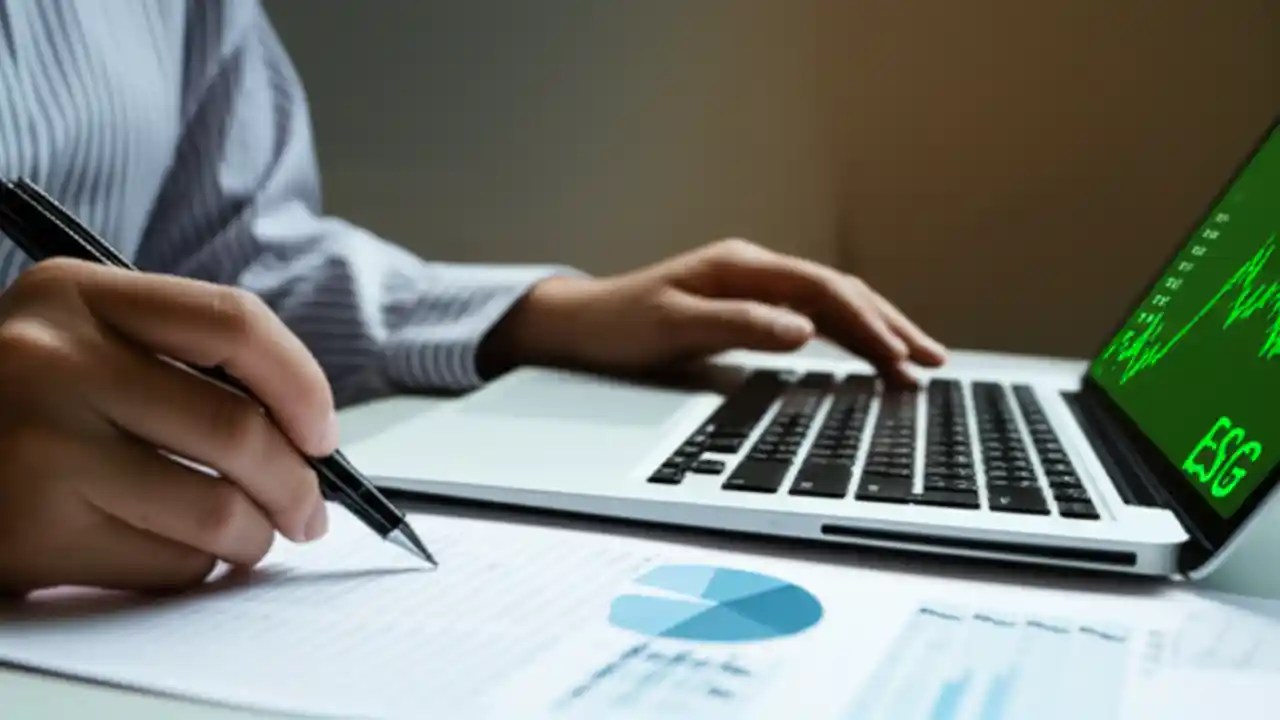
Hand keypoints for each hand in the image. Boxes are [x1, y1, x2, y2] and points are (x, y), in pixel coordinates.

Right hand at [0, 259, 336, 595]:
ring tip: (257, 535)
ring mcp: (36, 448)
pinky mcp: (29, 532)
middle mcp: (50, 360)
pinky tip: (188, 554)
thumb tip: (308, 435)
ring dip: (258, 535)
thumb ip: (181, 362)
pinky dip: (200, 568)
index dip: (303, 383)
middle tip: (310, 507)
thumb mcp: (79, 338)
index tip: (324, 432)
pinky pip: (170, 563)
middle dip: (298, 483)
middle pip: (238, 429)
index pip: (234, 323)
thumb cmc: (19, 401)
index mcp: (74, 293)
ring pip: (216, 509)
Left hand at [483, 238, 945, 382]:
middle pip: (838, 292)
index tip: (900, 357)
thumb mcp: (674, 328)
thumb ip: (739, 325)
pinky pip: (811, 317)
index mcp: (742, 267)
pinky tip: (867, 352)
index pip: (823, 291)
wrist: (580, 325)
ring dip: (875, 330)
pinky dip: (845, 335)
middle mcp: (754, 270)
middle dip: (889, 325)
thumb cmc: (618, 326)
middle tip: (932, 361)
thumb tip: (805, 331)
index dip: (868, 323)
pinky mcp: (748, 307)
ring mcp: (752, 287)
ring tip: (916, 361)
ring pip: (830, 304)